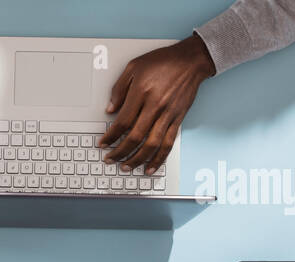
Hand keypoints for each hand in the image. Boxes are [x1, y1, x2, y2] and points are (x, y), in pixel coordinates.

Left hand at [100, 34, 215, 173]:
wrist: (191, 60)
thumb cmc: (163, 61)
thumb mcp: (134, 67)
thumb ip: (119, 89)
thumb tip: (110, 110)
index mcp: (141, 92)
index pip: (122, 122)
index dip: (110, 136)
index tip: (103, 143)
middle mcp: (155, 105)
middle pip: (134, 137)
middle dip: (120, 152)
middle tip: (110, 159)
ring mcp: (168, 114)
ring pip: (151, 145)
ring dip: (137, 159)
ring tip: (126, 167)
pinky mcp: (178, 119)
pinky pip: (168, 143)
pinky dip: (158, 158)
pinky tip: (150, 167)